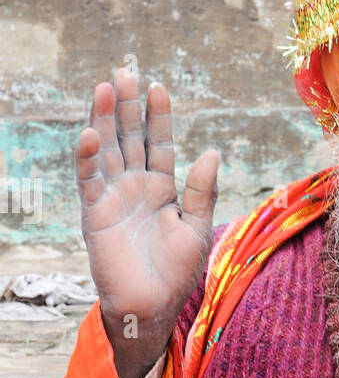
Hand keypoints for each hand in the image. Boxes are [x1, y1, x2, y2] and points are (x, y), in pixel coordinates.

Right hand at [76, 68, 218, 377]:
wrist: (153, 306)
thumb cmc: (176, 273)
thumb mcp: (197, 228)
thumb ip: (202, 191)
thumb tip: (211, 152)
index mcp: (161, 189)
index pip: (158, 143)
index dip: (157, 116)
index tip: (158, 86)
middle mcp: (135, 188)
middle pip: (129, 138)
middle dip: (128, 106)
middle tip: (125, 71)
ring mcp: (113, 198)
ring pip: (107, 150)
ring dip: (105, 120)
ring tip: (105, 86)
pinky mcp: (95, 214)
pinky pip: (89, 180)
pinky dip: (88, 157)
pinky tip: (91, 132)